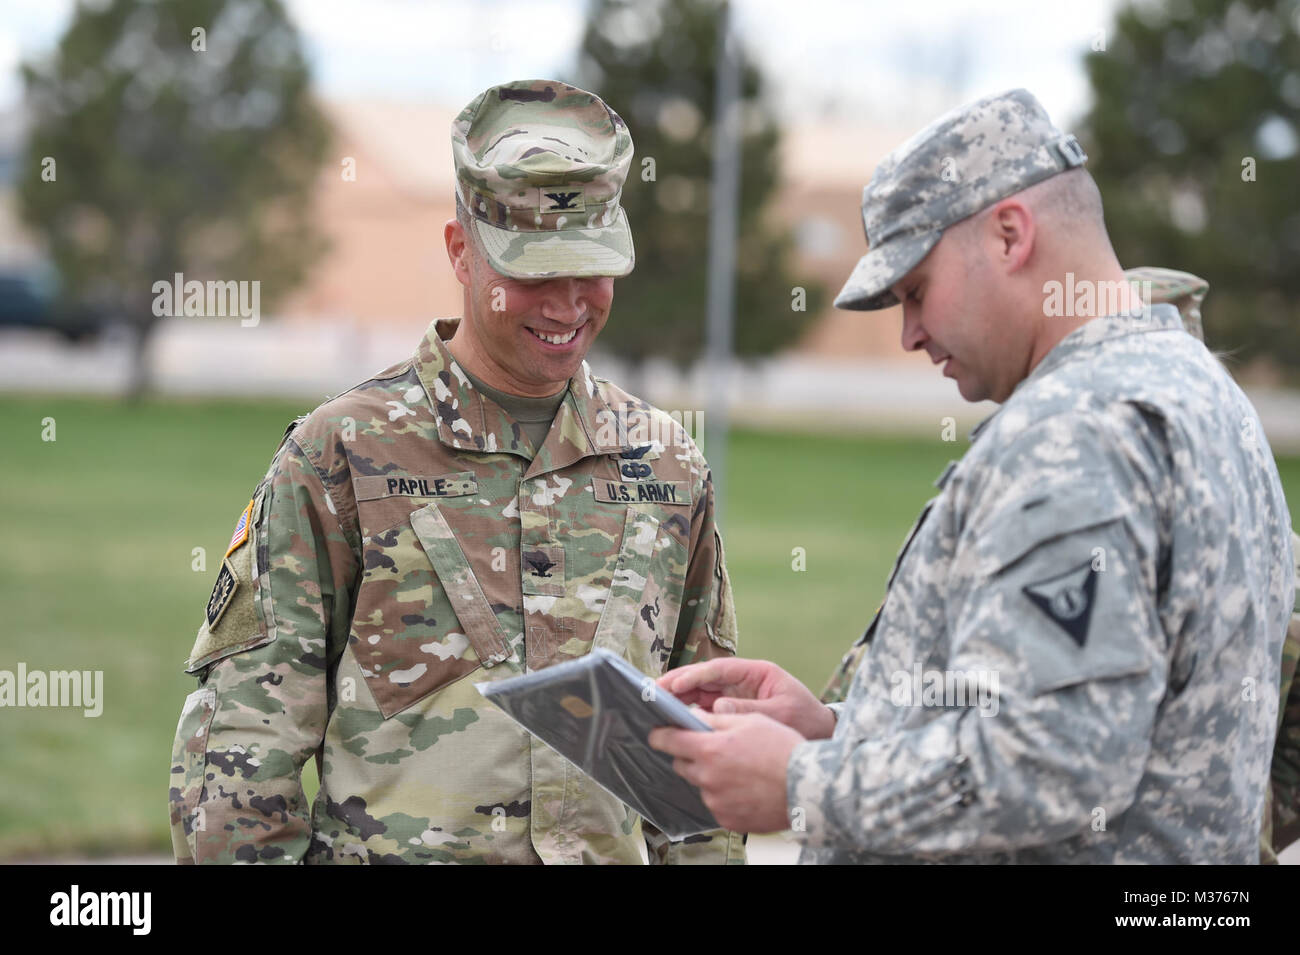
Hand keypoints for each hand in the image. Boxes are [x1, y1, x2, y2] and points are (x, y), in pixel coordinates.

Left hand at [649, 712, 802, 833]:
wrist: (808, 788)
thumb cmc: (784, 750)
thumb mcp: (751, 721)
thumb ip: (717, 719)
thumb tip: (695, 716)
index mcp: (710, 749)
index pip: (668, 741)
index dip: (660, 735)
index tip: (657, 734)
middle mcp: (708, 777)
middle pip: (682, 764)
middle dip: (691, 756)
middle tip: (713, 750)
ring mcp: (716, 801)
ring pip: (701, 784)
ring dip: (711, 776)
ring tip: (740, 770)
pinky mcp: (727, 818)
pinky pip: (717, 804)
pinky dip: (725, 796)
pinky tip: (746, 788)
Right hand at [658, 657, 836, 739]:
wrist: (822, 735)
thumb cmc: (806, 720)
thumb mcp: (781, 713)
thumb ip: (749, 709)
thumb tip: (718, 708)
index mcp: (756, 672)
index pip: (719, 669)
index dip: (694, 675)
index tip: (674, 684)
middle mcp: (743, 681)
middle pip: (705, 679)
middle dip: (679, 684)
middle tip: (655, 691)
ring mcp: (737, 695)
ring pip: (702, 693)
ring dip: (680, 698)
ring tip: (657, 704)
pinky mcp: (734, 711)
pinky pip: (708, 709)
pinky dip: (691, 712)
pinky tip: (675, 720)